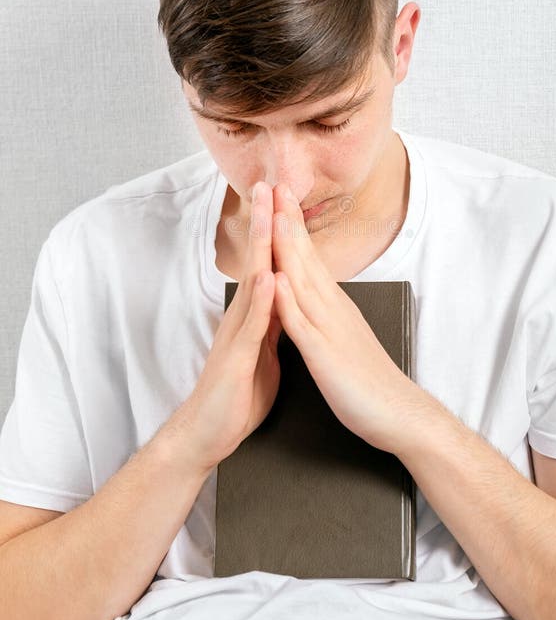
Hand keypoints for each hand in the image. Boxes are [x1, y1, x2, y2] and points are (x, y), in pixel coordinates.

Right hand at [190, 181, 281, 471]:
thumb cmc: (235, 398)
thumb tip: (285, 306)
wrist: (206, 436)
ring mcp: (237, 335)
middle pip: (256, 260)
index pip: (267, 263)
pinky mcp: (236, 358)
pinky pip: (252, 325)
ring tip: (267, 212)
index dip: (275, 230)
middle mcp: (243, 317)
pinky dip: (263, 300)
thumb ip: (272, 327)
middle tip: (268, 182)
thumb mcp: (263, 355)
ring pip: (252, 282)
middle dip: (263, 220)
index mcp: (254, 316)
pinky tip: (269, 276)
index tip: (284, 197)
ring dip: (260, 246)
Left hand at [270, 182, 414, 455]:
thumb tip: (313, 293)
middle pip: (306, 258)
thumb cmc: (370, 380)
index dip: (293, 226)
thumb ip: (328, 313)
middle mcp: (333, 309)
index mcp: (333, 306)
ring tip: (274, 215)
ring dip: (288, 247)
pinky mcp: (326, 356)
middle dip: (288, 221)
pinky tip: (277, 279)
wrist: (399, 414)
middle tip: (276, 184)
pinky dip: (289, 300)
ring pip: (304, 281)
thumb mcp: (345, 337)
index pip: (310, 257)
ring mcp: (330, 330)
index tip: (280, 197)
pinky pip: (303, 325)